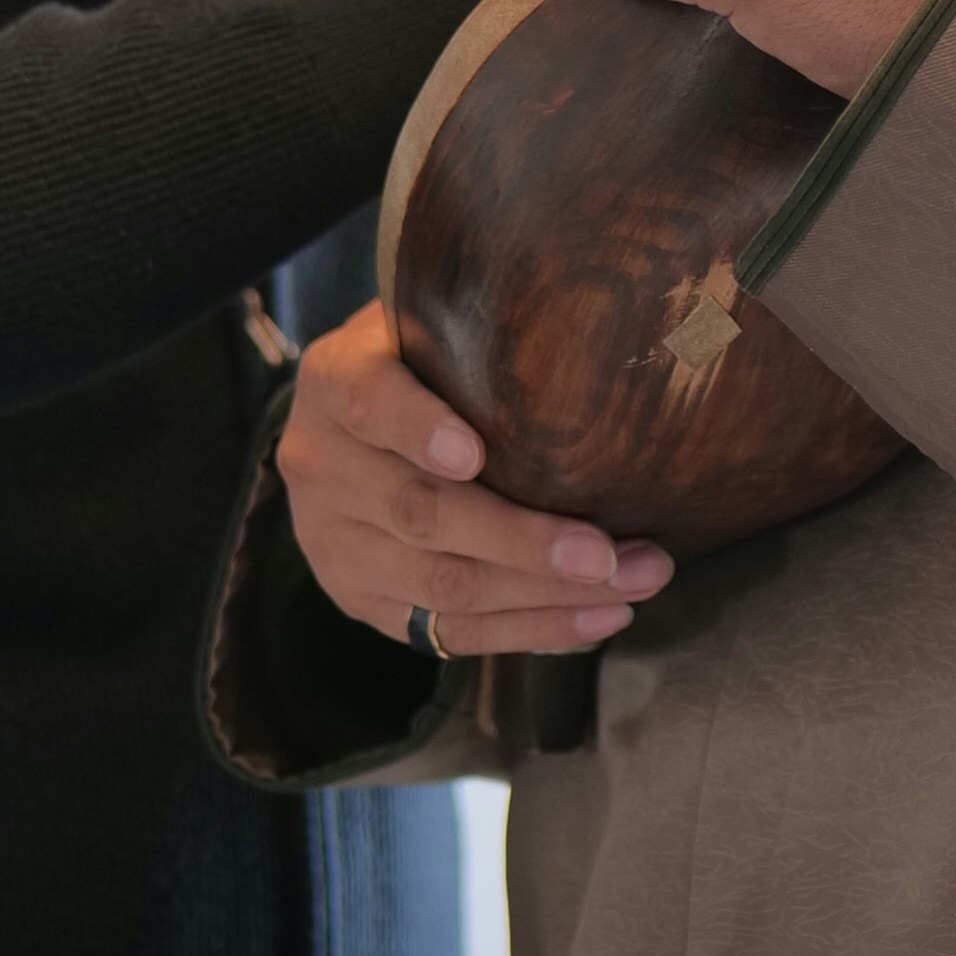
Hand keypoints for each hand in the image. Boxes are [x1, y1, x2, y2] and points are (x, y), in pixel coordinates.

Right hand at [279, 299, 673, 658]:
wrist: (339, 424)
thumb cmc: (416, 362)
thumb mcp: (424, 324)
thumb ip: (476, 332)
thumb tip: (596, 329)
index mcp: (334, 380)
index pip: (371, 402)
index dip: (420, 429)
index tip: (474, 454)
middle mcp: (322, 466)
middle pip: (422, 514)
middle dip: (523, 540)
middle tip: (609, 551)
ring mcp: (334, 543)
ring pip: (444, 583)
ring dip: (547, 594)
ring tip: (633, 583)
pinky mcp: (360, 599)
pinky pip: (449, 632)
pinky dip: (531, 630)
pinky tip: (597, 619)